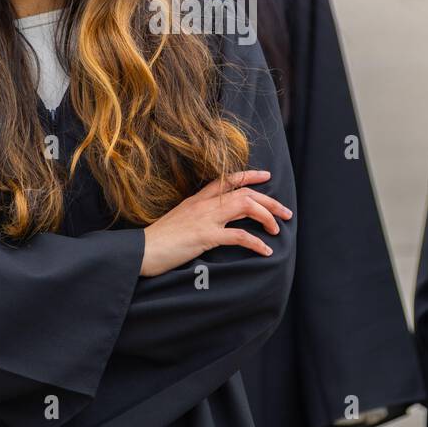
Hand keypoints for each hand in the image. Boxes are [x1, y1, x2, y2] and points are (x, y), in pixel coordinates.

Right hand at [139, 170, 291, 277]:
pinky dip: (256, 242)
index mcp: (198, 199)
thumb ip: (197, 215)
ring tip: (277, 229)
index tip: (267, 176)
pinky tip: (265, 250)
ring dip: (267, 217)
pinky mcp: (206, 236)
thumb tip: (213, 220)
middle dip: (270, 201)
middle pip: (245, 193)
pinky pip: (239, 236)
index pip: (228, 179)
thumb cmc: (159, 239)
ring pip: (246, 207)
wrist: (141, 250)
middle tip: (286, 212)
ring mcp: (206, 219)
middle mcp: (204, 204)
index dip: (250, 176)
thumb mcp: (179, 219)